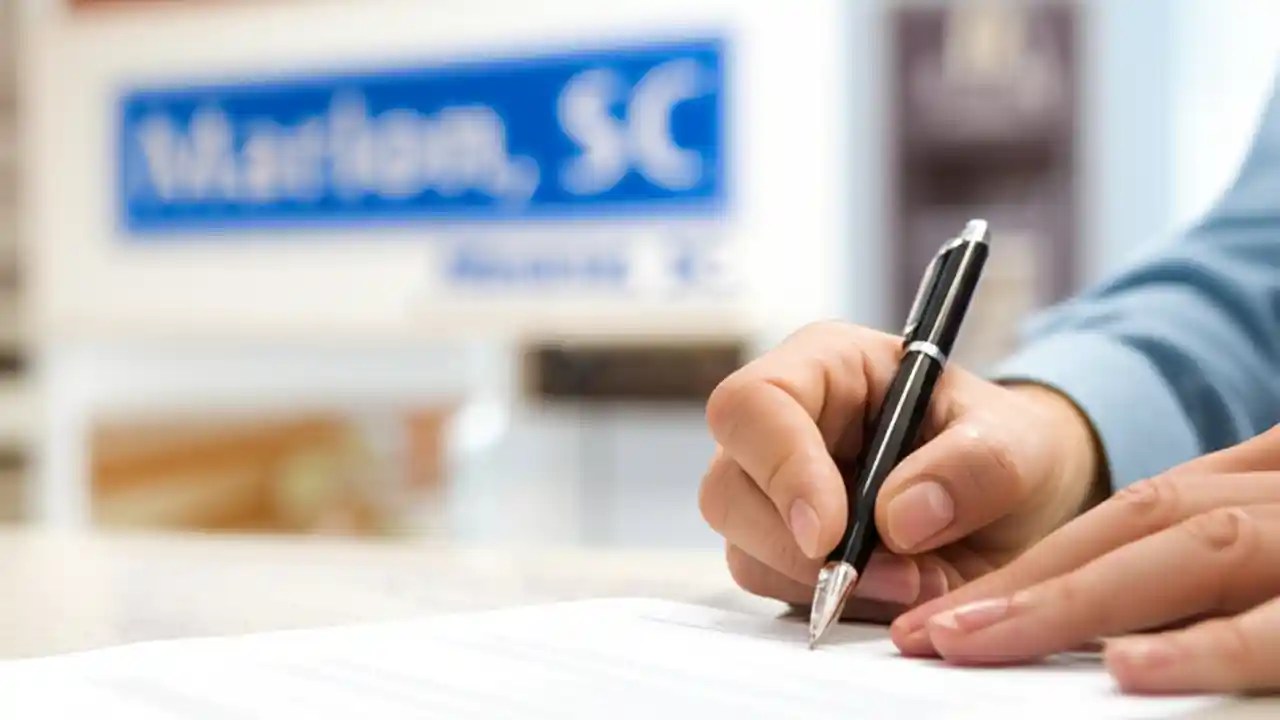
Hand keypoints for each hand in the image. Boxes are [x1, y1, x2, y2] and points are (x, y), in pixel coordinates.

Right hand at [698, 321, 1105, 620]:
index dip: (780, 467)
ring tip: (915, 582)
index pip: (753, 404)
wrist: (1018, 506)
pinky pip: (778, 593)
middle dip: (798, 548)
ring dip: (824, 586)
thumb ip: (974, 466)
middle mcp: (783, 428)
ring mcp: (775, 496)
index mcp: (824, 368)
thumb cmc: (1007, 449)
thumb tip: (898, 519)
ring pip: (744, 551)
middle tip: (895, 575)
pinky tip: (896, 592)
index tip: (831, 530)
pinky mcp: (786, 555)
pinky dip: (835, 608)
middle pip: (726, 489)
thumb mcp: (1019, 443)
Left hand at [890, 425, 1279, 693]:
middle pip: (1145, 521)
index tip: (944, 621)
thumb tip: (1108, 639)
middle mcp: (1278, 499)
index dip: (1035, 566)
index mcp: (1261, 484)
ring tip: (972, 639)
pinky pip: (1274, 626)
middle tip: (924, 635)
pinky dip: (1202, 648)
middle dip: (1028, 581)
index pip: (1138, 514)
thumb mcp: (1273, 548)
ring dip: (1077, 598)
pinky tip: (1125, 671)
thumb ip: (1203, 568)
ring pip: (1197, 550)